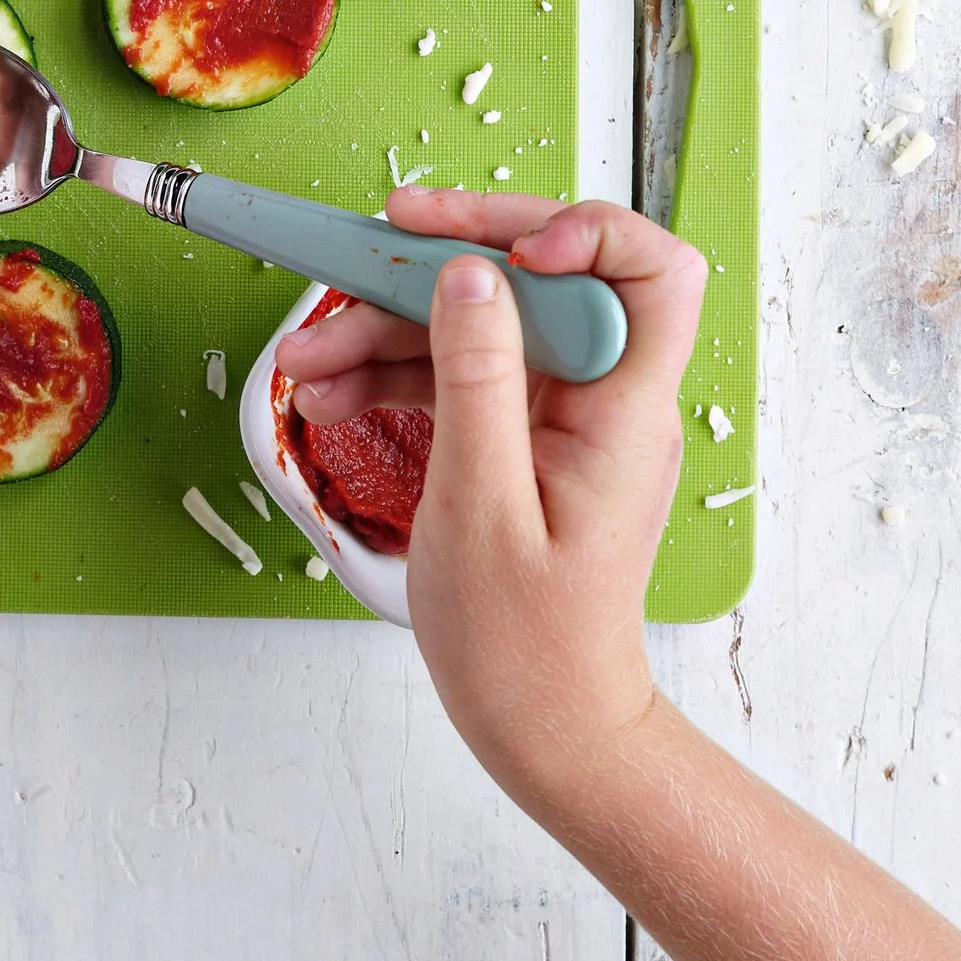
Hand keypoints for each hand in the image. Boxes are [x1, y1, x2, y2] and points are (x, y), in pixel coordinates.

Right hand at [275, 189, 705, 821]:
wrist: (543, 728)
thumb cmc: (525, 645)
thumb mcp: (480, 507)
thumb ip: (476, 381)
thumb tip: (470, 277)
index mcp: (621, 411)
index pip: (653, 272)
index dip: (586, 232)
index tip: (502, 251)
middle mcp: (603, 398)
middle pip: (536, 281)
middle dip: (440, 263)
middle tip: (363, 246)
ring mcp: (563, 416)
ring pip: (482, 324)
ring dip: (389, 325)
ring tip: (307, 358)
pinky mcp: (523, 437)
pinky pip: (461, 372)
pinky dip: (395, 373)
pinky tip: (331, 391)